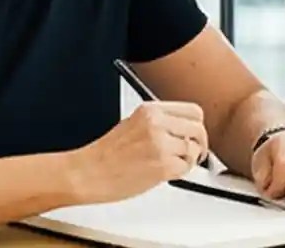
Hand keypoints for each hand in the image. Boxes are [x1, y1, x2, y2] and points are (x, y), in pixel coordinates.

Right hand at [70, 102, 208, 203]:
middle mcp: (157, 124)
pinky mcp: (162, 166)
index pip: (193, 111)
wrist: (85, 173)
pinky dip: (180, 172)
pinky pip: (186, 168)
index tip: (195, 134)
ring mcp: (160, 144)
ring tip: (173, 164)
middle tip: (195, 152)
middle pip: (198, 129)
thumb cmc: (105, 155)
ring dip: (188, 160)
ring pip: (194, 150)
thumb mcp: (133, 124)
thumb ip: (160, 122)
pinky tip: (166, 173)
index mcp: (150, 110)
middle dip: (199, 143)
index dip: (197, 125)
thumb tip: (184, 130)